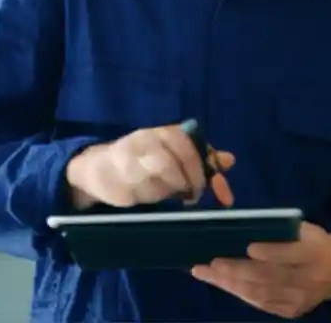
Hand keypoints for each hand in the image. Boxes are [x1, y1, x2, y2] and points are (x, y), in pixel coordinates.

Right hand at [65, 123, 235, 209]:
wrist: (100, 168)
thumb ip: (202, 158)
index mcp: (164, 132)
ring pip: (159, 175)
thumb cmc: (144, 161)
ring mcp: (129, 157)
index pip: (189, 144)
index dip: (204, 167)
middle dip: (188, 181)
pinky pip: (141, 189)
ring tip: (169, 194)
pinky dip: (151, 195)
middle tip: (193, 197)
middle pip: (173, 161)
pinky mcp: (116, 177)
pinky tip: (148, 194)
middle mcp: (146, 140)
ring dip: (168, 189)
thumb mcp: (175, 156)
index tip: (213, 190)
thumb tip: (229, 160)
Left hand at [190, 222, 330, 319]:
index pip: (291, 255)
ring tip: (206, 274)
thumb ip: (285, 230)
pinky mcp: (292, 310)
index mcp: (315, 253)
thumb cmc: (318, 244)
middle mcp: (308, 279)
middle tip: (210, 264)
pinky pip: (263, 304)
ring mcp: (300, 299)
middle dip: (237, 271)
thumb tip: (248, 227)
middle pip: (269, 277)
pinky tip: (223, 284)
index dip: (270, 253)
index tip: (248, 247)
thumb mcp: (309, 230)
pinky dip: (241, 294)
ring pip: (261, 293)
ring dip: (231, 284)